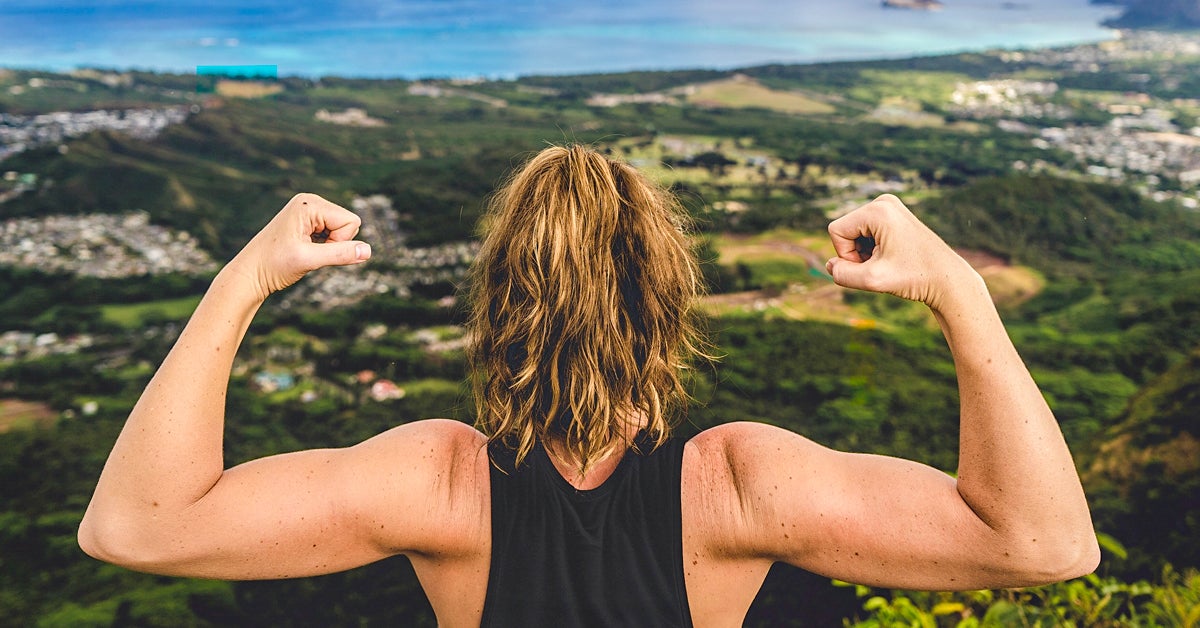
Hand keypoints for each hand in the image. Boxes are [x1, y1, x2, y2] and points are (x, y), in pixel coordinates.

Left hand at [229, 193, 371, 300]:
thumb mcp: (309, 260)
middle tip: (308, 251)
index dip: (340, 242)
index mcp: (309, 203)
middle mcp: (310, 202)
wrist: (251, 274)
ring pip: (343, 230)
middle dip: (336, 243)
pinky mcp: (308, 222)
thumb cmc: (274, 265)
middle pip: (349, 224)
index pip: (351, 221)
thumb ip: (340, 254)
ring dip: (330, 246)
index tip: (314, 250)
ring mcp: (309, 211)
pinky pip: (333, 233)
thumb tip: (368, 251)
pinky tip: (304, 250)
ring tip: (304, 251)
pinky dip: (324, 246)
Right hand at [825, 194, 976, 311]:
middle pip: (845, 230)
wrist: (948, 278)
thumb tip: (830, 265)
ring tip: (887, 263)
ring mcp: (890, 207)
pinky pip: (866, 232)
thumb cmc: (914, 278)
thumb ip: (843, 274)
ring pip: (854, 232)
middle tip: (880, 267)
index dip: (845, 254)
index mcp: (878, 210)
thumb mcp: (873, 280)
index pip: (836, 231)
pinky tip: (891, 258)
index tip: (869, 267)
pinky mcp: (894, 215)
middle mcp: (883, 202)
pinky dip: (872, 248)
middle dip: (855, 253)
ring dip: (863, 252)